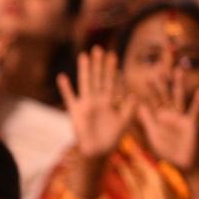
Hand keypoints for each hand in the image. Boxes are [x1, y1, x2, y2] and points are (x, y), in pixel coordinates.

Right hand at [56, 46, 135, 161]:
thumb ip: (129, 109)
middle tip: (99, 48)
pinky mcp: (75, 112)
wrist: (97, 151)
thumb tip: (135, 95)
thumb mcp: (125, 122)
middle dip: (98, 63)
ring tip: (84, 56)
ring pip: (85, 83)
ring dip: (84, 70)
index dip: (112, 69)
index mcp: (110, 101)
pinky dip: (66, 88)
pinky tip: (63, 77)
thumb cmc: (112, 138)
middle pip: (98, 77)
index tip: (114, 55)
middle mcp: (98, 99)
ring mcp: (86, 104)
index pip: (111, 81)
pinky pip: (70, 97)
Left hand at [137, 63, 198, 172]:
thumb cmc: (167, 148)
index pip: (153, 100)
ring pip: (179, 98)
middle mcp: (170, 113)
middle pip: (165, 95)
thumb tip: (137, 105)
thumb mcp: (153, 133)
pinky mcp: (190, 123)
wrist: (181, 162)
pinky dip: (198, 102)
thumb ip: (146, 119)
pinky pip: (194, 111)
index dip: (149, 89)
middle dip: (161, 82)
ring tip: (178, 71)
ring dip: (178, 85)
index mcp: (159, 116)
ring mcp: (181, 116)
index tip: (144, 76)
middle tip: (157, 66)